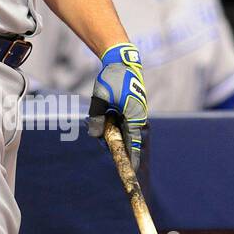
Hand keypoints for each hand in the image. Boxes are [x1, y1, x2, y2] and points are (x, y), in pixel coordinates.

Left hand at [87, 42, 148, 169]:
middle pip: (128, 139)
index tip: (132, 171)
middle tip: (106, 148)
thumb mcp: (99, 99)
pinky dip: (115, 124)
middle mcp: (138, 116)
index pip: (133, 143)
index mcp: (133, 115)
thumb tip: (95, 135)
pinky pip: (124, 122)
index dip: (132, 158)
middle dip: (117, 145)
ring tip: (102, 127)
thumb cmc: (111, 79)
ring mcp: (136, 112)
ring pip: (125, 130)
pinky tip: (106, 119)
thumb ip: (97, 118)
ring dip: (114, 133)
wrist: (121, 61)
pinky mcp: (132, 108)